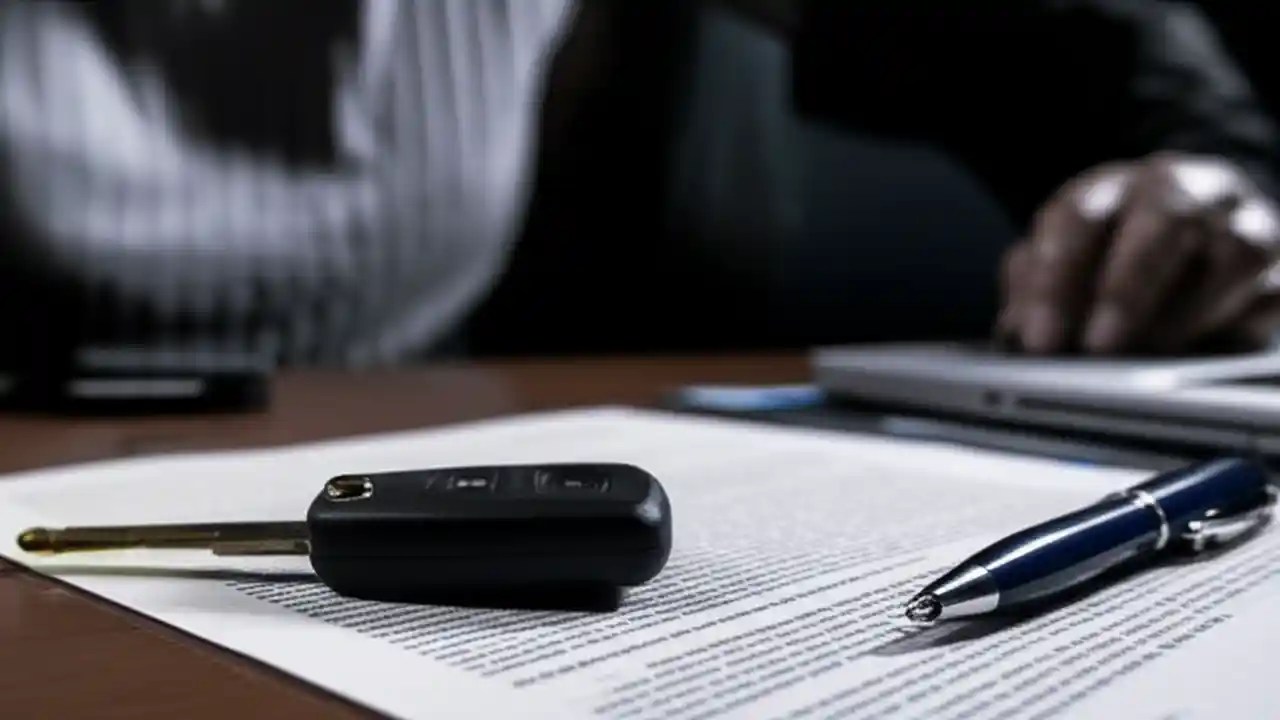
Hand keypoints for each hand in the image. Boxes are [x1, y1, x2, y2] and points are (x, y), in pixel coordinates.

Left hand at [999, 152, 1279, 354]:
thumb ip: (1031, 293)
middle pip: (1164, 221)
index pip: (1078, 218)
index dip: (1054, 282)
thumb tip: (1016, 335)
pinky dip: (1231, 331)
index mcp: (1112, 187)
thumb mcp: (1058, 266)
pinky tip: (1196, 359)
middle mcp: (1183, 190)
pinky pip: (1266, 299)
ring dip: (1185, 312)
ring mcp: (1241, 223)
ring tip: (1146, 358)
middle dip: (1126, 290)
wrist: (1193, 241)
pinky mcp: (1278, 273)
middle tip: (1098, 347)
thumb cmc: (1107, 260)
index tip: (1039, 340)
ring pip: (1233, 254)